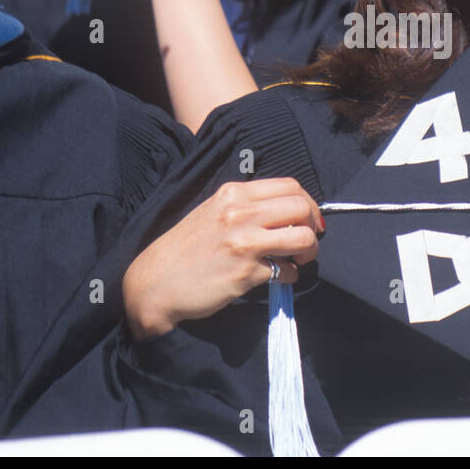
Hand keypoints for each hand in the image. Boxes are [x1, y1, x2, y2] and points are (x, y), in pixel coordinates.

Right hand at [123, 178, 322, 339]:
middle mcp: (240, 213)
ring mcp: (243, 243)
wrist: (155, 282)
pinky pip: (286, 271)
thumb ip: (247, 207)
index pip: (290, 186)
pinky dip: (289, 275)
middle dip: (314, 226)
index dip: (308, 203)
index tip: (309, 219)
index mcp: (233, 194)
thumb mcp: (213, 212)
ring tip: (298, 260)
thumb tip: (288, 213)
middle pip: (302, 208)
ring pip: (302, 238)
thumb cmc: (186, 248)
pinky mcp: (245, 273)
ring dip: (309, 251)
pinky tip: (277, 277)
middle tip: (308, 241)